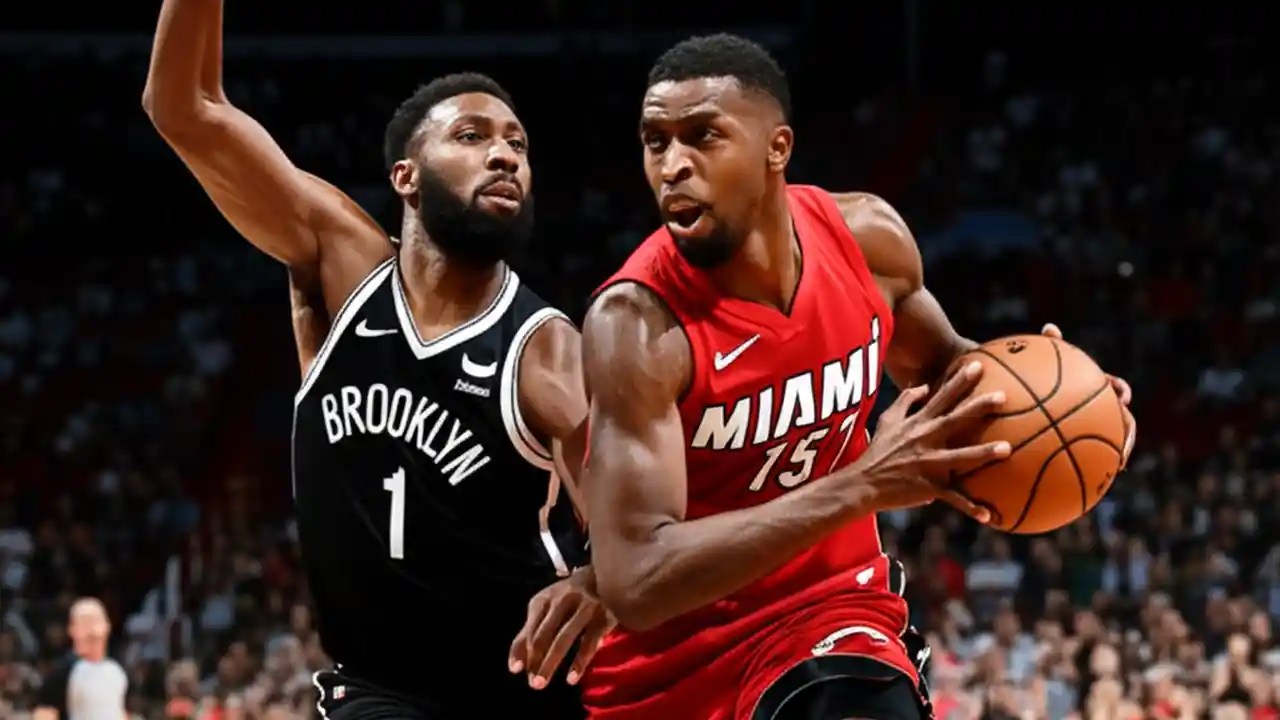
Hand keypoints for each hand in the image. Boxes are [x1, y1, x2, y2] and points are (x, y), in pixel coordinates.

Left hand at [509, 566, 614, 688]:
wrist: (608, 575)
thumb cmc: (572, 596)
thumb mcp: (548, 607)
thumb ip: (530, 632)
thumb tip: (515, 667)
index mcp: (544, 599)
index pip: (529, 629)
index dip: (522, 651)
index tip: (517, 671)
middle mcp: (562, 600)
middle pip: (543, 634)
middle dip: (535, 660)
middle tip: (532, 684)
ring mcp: (584, 608)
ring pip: (563, 639)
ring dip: (550, 662)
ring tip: (542, 683)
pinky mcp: (603, 617)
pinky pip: (589, 643)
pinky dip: (579, 662)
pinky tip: (571, 679)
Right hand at [854, 360, 1009, 521]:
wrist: (863, 483)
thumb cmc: (878, 451)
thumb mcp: (887, 420)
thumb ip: (905, 401)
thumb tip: (924, 386)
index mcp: (918, 424)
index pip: (942, 397)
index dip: (959, 380)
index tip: (978, 365)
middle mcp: (925, 440)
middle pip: (956, 420)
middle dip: (978, 407)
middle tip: (1002, 395)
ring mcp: (928, 464)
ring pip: (960, 457)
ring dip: (983, 453)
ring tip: (1007, 448)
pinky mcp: (928, 487)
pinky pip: (953, 498)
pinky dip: (970, 507)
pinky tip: (989, 516)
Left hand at [1041, 323, 1135, 466]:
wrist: (1038, 398)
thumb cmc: (1044, 377)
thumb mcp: (1045, 363)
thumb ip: (1051, 347)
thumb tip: (1050, 327)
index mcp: (1097, 388)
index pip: (1117, 388)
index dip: (1122, 391)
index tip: (1122, 397)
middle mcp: (1102, 407)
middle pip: (1124, 421)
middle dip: (1127, 434)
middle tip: (1125, 446)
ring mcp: (1095, 424)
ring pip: (1112, 441)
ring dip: (1116, 454)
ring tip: (1115, 469)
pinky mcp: (1086, 439)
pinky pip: (1089, 454)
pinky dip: (1087, 464)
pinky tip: (1079, 477)